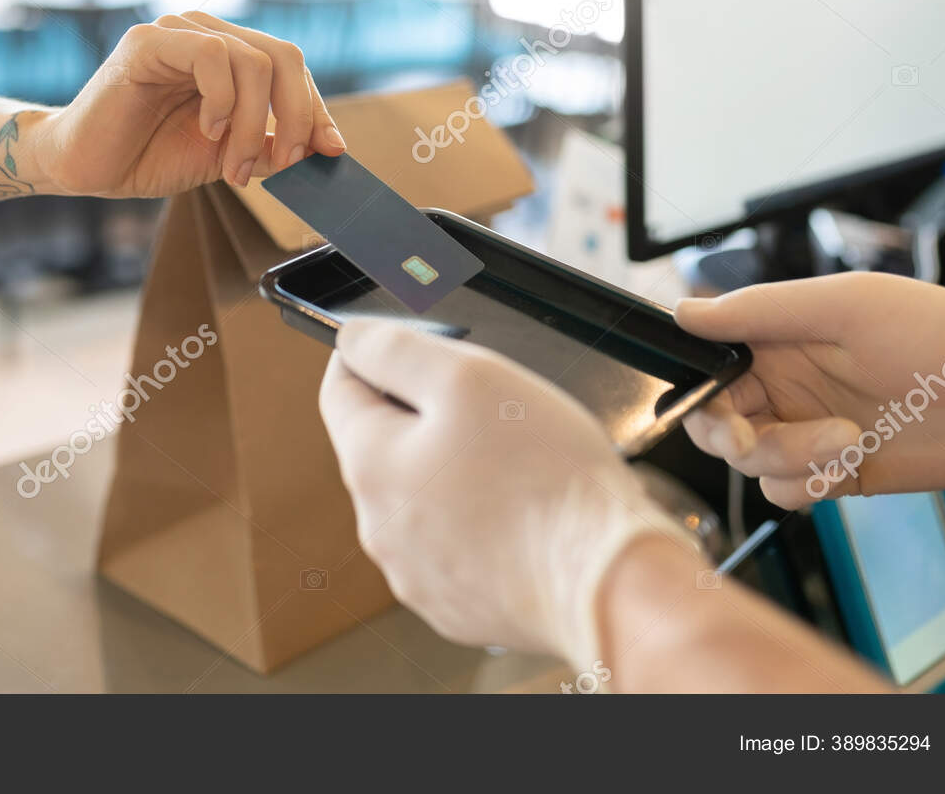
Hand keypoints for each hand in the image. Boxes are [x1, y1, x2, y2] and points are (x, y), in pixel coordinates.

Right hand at [24, 11, 344, 196]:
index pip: (292, 67)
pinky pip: (213, 55)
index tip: (331, 151)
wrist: (87, 167)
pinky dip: (222, 101)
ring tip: (234, 165)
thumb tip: (323, 147)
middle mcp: (207, 33)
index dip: (316, 108)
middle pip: (284, 57)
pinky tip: (207, 130)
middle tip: (285, 163)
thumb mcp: (228, 156)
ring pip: (254, 61)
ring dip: (254, 125)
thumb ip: (270, 145)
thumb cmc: (150, 155)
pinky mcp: (148, 41)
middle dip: (296, 116)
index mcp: (229, 55)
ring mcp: (178, 31)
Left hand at [320, 319, 700, 669]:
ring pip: (421, 497)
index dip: (371, 354)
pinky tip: (523, 514)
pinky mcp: (456, 605)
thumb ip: (396, 349)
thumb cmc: (546, 475)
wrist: (605, 582)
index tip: (409, 343)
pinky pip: (454, 545)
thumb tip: (351, 339)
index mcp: (371, 466)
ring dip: (452, 470)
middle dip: (423, 415)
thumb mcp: (469, 376)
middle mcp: (379, 528)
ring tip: (517, 463)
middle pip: (383, 445)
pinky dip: (478, 522)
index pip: (340, 391)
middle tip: (489, 404)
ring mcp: (416, 574)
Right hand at [674, 272, 944, 507]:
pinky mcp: (836, 474)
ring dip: (791, 457)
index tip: (714, 408)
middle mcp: (786, 384)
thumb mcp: (845, 307)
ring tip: (849, 441)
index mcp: (780, 337)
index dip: (697, 391)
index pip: (707, 366)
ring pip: (752, 463)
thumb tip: (684, 312)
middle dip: (734, 437)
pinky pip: (788, 492)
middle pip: (718, 423)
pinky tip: (855, 463)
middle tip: (755, 441)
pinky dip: (811, 483)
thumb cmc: (940, 335)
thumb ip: (760, 311)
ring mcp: (810, 431)